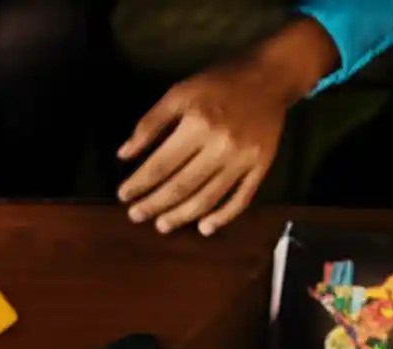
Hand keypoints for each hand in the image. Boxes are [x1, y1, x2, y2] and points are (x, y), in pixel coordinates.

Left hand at [116, 18, 337, 236]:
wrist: (270, 77)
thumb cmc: (217, 84)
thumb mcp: (179, 93)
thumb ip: (150, 124)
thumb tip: (123, 155)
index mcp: (198, 125)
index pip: (161, 164)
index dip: (139, 183)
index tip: (122, 196)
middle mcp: (222, 145)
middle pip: (182, 186)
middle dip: (154, 205)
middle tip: (135, 215)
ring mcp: (244, 159)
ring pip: (208, 197)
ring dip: (182, 216)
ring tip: (161, 225)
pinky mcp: (262, 166)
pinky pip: (241, 198)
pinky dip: (223, 216)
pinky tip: (204, 227)